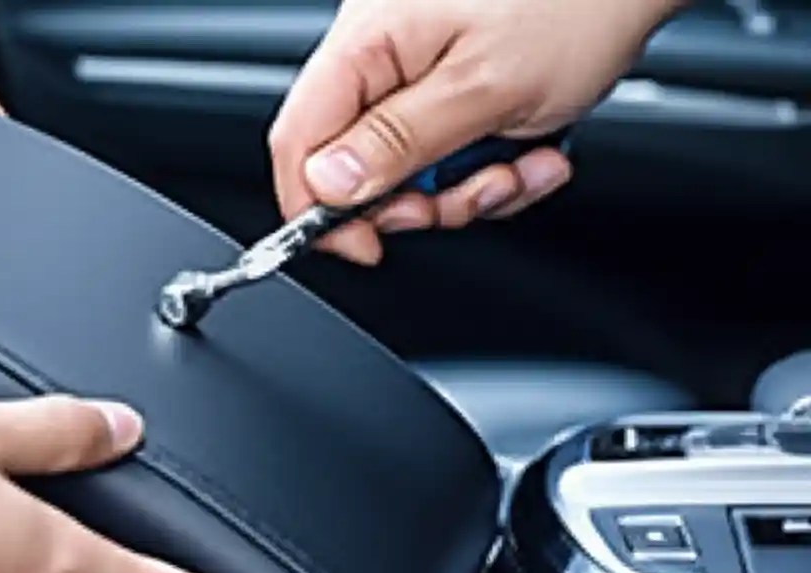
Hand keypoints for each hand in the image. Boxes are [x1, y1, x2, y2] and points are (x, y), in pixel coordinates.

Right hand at [269, 0, 684, 264]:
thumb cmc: (578, 2)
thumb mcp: (485, 89)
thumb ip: (398, 142)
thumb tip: (328, 184)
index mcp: (367, 41)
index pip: (299, 140)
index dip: (319, 206)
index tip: (365, 243)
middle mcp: (381, 53)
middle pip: (355, 166)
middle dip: (420, 200)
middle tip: (471, 195)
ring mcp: (418, 69)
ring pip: (409, 171)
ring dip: (471, 189)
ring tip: (522, 164)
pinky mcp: (452, 82)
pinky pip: (448, 154)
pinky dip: (492, 167)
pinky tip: (533, 150)